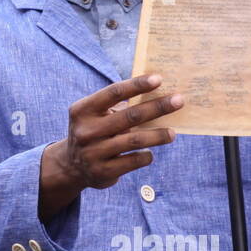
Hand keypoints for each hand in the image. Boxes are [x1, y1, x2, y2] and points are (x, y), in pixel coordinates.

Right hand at [39, 74, 183, 218]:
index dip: (137, 85)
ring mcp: (93, 152)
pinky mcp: (103, 171)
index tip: (159, 79)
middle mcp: (86, 130)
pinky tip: (150, 152)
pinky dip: (146, 155)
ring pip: (134, 140)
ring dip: (157, 135)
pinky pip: (133, 161)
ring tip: (172, 133)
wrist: (71, 166)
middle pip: (129, 116)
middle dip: (157, 107)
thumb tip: (157, 93)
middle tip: (179, 101)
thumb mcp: (96, 115)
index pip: (113, 92)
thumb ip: (118, 105)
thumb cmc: (94, 132)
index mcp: (83, 110)